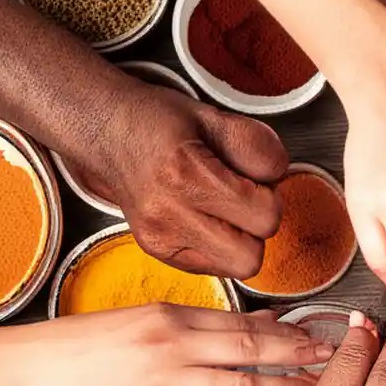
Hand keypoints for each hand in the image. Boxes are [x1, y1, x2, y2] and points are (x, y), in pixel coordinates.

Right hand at [0, 304, 328, 385]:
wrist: (31, 370)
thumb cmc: (85, 342)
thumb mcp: (144, 316)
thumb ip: (199, 323)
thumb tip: (253, 326)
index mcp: (172, 315)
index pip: (243, 322)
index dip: (286, 330)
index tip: (316, 334)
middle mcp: (172, 345)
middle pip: (251, 350)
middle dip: (298, 356)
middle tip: (332, 360)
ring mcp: (163, 382)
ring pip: (240, 385)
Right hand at [64, 83, 288, 278]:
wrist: (105, 131)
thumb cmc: (159, 122)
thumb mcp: (215, 116)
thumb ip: (257, 146)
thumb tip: (280, 177)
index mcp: (186, 176)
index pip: (266, 217)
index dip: (270, 195)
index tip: (253, 178)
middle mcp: (168, 216)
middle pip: (253, 256)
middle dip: (258, 225)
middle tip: (242, 196)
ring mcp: (158, 239)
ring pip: (238, 268)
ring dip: (243, 239)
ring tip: (224, 206)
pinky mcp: (157, 251)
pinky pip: (216, 268)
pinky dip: (222, 246)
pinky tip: (207, 218)